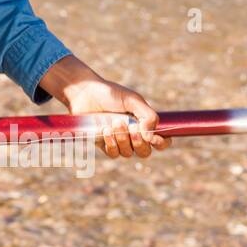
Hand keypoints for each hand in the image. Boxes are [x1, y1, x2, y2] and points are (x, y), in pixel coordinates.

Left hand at [40, 56, 172, 159]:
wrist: (85, 92)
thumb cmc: (111, 94)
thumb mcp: (133, 100)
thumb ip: (148, 116)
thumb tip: (151, 137)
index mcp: (144, 125)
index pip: (161, 142)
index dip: (161, 143)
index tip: (153, 138)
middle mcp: (133, 135)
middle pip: (144, 152)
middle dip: (139, 143)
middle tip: (131, 127)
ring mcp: (118, 141)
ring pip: (128, 153)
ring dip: (123, 140)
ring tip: (115, 123)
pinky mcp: (104, 143)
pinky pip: (112, 153)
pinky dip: (111, 144)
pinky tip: (105, 130)